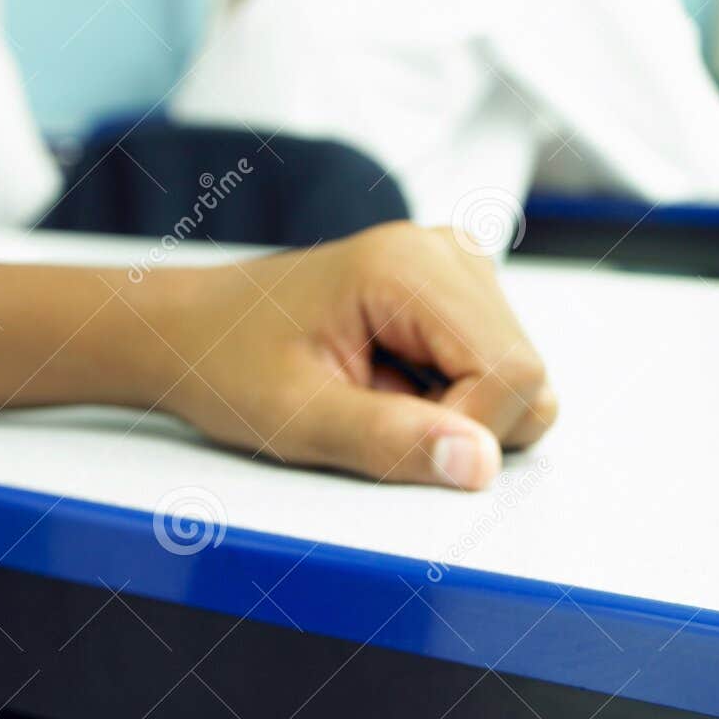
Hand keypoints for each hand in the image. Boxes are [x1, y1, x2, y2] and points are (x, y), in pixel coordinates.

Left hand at [144, 224, 557, 488]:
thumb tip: (478, 465)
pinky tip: (389, 384)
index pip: (515, 373)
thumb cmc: (228, 363)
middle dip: (463, 425)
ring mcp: (455, 269)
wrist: (192, 332)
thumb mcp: (296, 418)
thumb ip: (389, 441)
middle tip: (374, 413)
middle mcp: (446, 253)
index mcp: (411, 267)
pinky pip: (494, 370)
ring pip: (519, 379)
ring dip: (456, 413)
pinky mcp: (454, 294)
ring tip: (375, 395)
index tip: (394, 437)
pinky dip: (449, 397)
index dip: (470, 432)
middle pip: (526, 377)